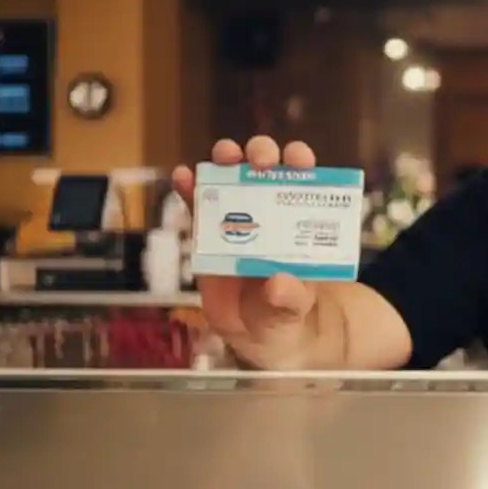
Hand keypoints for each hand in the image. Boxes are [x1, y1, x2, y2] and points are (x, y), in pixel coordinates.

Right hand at [172, 136, 328, 368]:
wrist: (255, 334)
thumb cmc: (284, 315)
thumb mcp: (292, 311)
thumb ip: (290, 300)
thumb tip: (278, 284)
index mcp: (300, 224)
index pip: (305, 183)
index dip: (301, 164)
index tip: (297, 158)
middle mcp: (270, 212)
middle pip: (267, 170)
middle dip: (263, 154)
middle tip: (259, 159)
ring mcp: (236, 220)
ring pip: (231, 178)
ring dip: (227, 159)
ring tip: (224, 155)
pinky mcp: (207, 233)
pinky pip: (197, 205)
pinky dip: (189, 187)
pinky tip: (182, 177)